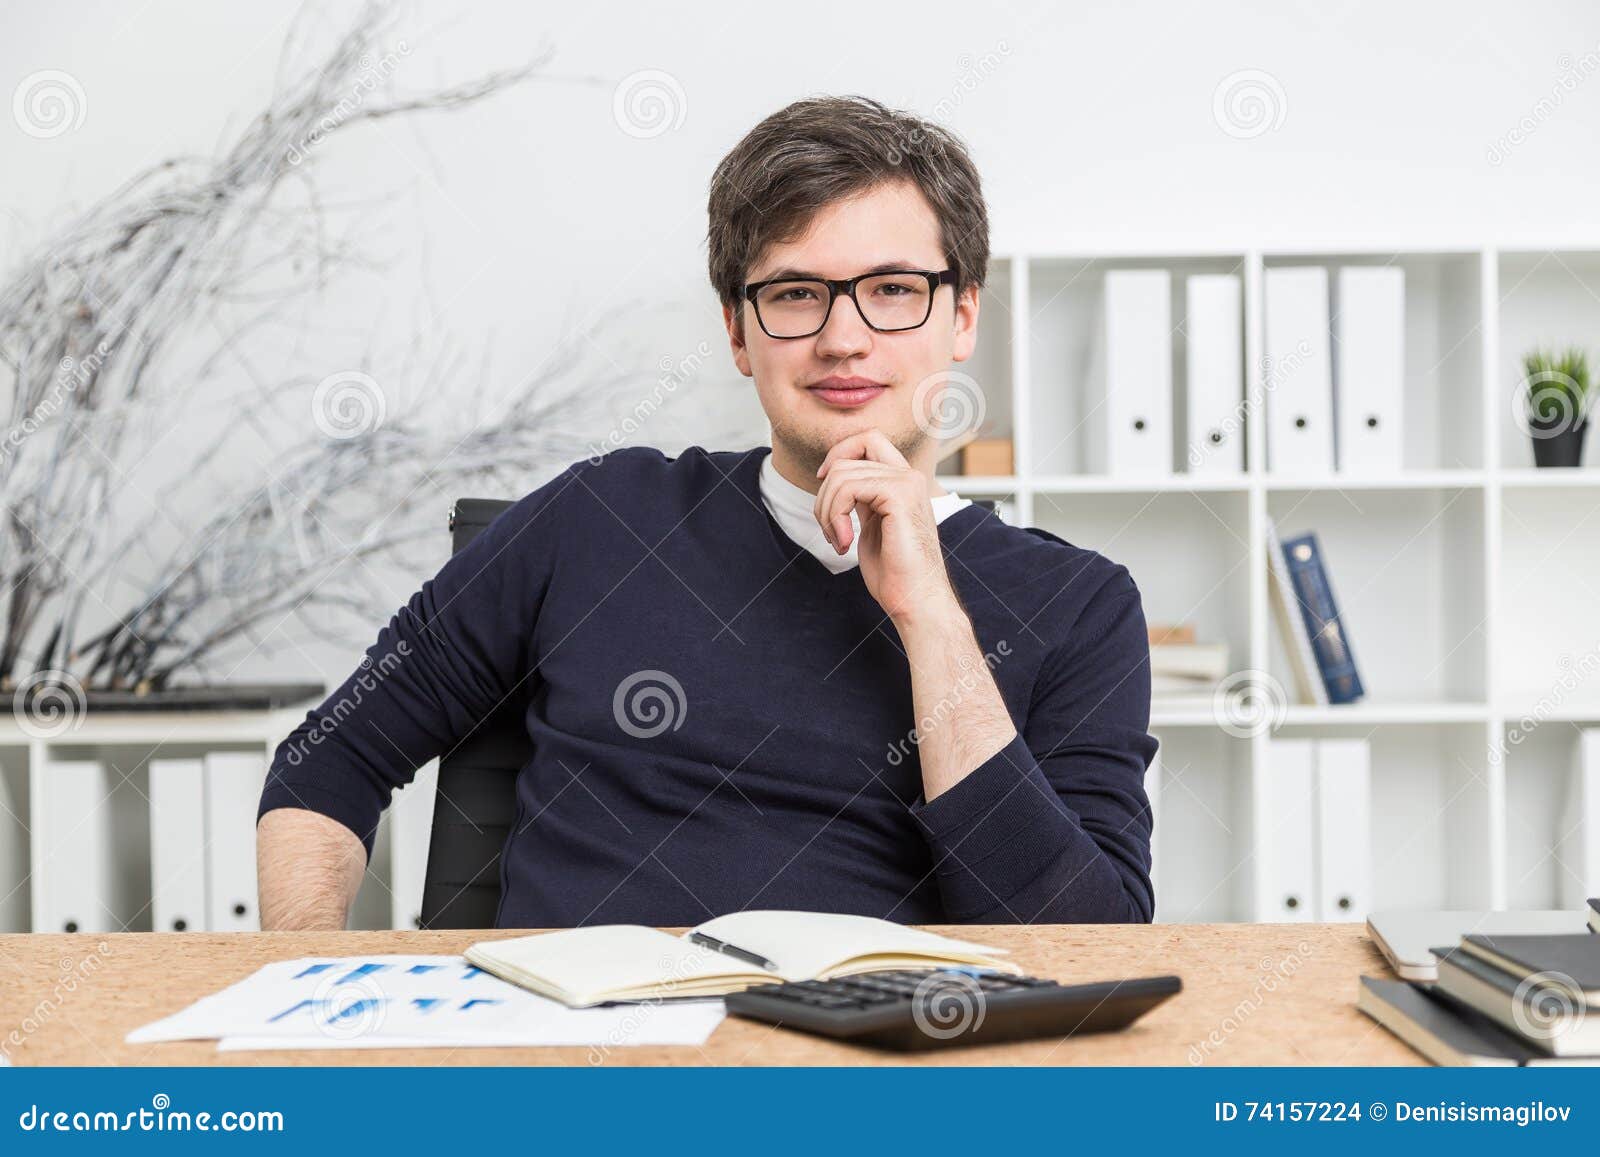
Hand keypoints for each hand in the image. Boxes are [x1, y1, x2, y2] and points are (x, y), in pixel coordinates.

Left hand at [814, 429, 959, 624]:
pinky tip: (844, 542)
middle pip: (847, 459)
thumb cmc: (894, 572)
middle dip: (825, 495)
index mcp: (903, 481)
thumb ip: (860, 497)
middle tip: (830, 530)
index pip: (867, 439)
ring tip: (837, 541)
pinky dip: (835, 516)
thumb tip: (832, 476)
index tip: (823, 481)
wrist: (916, 600)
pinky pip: (849, 487)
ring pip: (842, 474)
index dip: (839, 453)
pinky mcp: (900, 495)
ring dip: (827, 511)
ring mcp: (907, 483)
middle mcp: (908, 476)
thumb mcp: (871, 524)